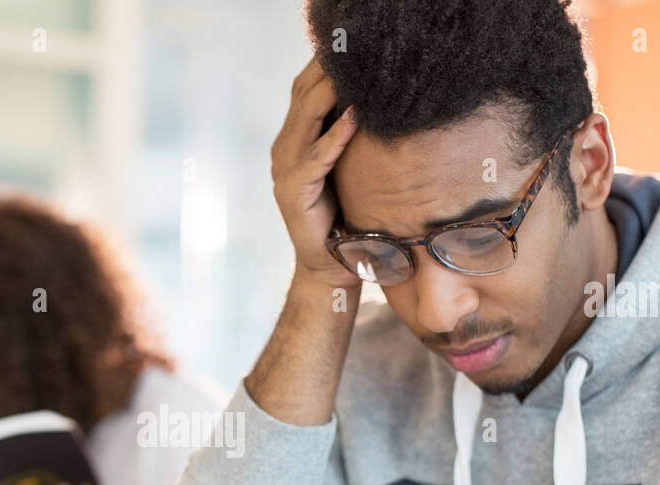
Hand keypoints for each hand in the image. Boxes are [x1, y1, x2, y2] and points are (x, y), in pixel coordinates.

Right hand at [270, 55, 360, 290]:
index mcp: (294, 140)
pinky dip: (334, 136)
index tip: (351, 44)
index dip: (324, 64)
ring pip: (305, 119)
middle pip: (303, 95)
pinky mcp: (293, 191)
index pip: (305, 89)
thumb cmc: (344, 215)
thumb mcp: (346, 165)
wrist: (330, 264)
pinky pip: (315, 157)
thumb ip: (347, 134)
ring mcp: (284, 170)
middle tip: (355, 47)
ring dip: (331, 92)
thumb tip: (375, 99)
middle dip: (328, 69)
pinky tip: (354, 116)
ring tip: (355, 70)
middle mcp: (284, 149)